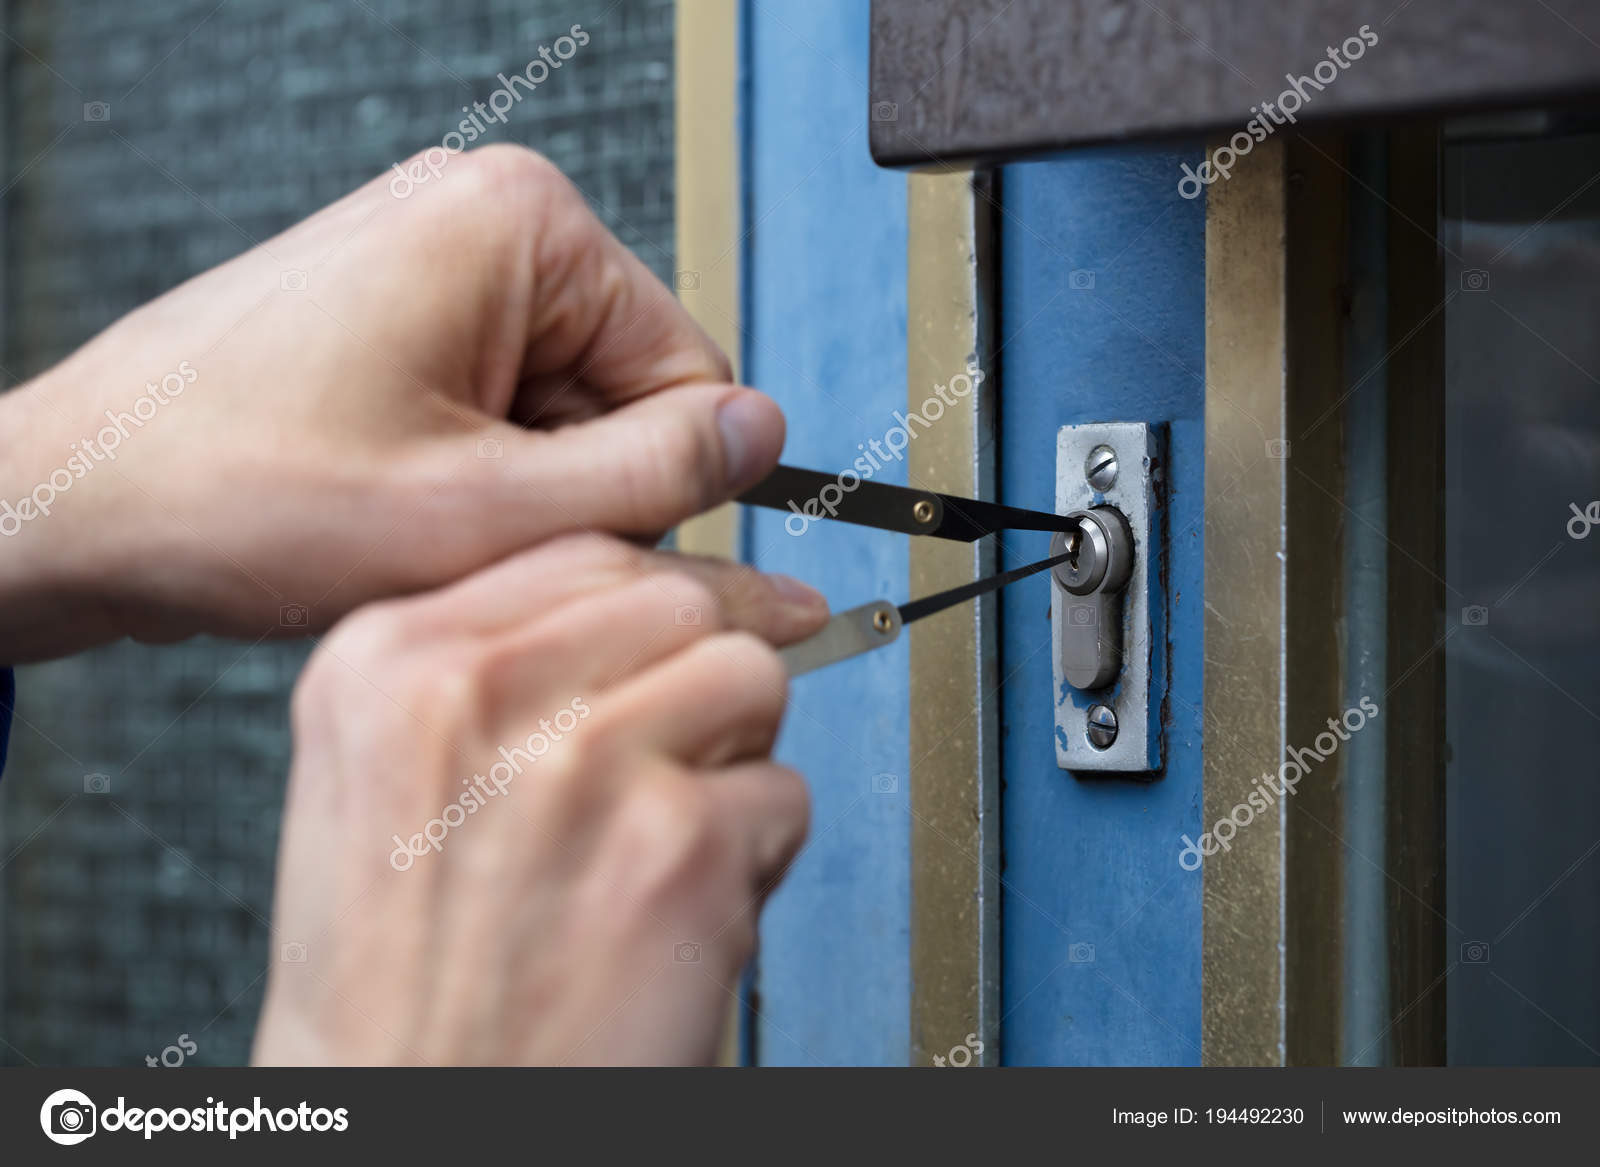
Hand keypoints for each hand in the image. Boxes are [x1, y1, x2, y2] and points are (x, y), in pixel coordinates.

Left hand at [0, 145, 779, 660]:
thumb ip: (652, 476)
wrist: (75, 504)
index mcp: (521, 224)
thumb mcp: (484, 511)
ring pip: (560, 409)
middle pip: (622, 388)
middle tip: (465, 538)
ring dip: (511, 489)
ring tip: (410, 521)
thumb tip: (761, 437)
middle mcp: (480, 217)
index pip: (688, 371)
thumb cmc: (239, 492)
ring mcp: (432, 257)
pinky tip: (390, 501)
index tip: (567, 544)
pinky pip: (495, 403)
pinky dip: (465, 474)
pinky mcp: (397, 306)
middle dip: (566, 486)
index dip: (647, 484)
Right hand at [252, 534, 823, 1064]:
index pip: (587, 555)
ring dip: (734, 761)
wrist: (412, 1118)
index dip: (665, 594)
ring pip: (751, 678)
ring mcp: (586, 763)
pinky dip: (753, 858)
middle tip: (671, 761)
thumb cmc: (392, 979)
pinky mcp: (681, 847)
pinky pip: (784, 795)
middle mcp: (480, 694)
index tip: (701, 618)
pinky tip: (673, 914)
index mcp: (389, 663)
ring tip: (662, 842)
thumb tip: (631, 604)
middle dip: (701, 674)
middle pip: (683, 601)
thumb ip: (483, 671)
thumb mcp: (375, 783)